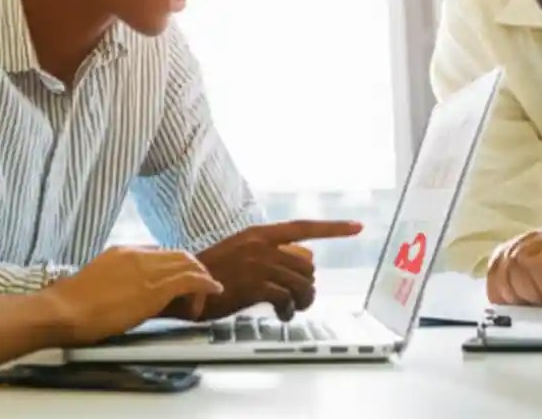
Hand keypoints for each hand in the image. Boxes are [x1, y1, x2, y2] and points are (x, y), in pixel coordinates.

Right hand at [41, 246, 222, 345]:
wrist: (65, 309)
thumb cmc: (72, 304)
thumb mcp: (95, 282)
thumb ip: (113, 281)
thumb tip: (122, 293)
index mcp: (121, 251)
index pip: (158, 252)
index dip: (172, 266)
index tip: (176, 282)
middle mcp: (137, 255)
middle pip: (177, 254)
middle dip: (192, 269)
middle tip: (198, 287)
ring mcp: (147, 269)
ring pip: (187, 263)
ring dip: (200, 278)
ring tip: (207, 292)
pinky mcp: (155, 288)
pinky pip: (190, 280)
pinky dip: (206, 284)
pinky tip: (213, 291)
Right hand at [167, 220, 362, 321]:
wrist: (184, 285)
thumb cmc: (212, 272)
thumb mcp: (240, 252)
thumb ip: (268, 254)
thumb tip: (299, 264)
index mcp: (259, 234)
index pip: (303, 227)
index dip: (333, 228)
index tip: (357, 226)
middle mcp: (261, 246)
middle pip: (307, 266)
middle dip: (307, 286)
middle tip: (298, 300)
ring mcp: (259, 265)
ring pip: (302, 284)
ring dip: (300, 301)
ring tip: (289, 308)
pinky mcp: (255, 286)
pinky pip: (287, 300)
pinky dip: (288, 311)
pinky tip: (281, 314)